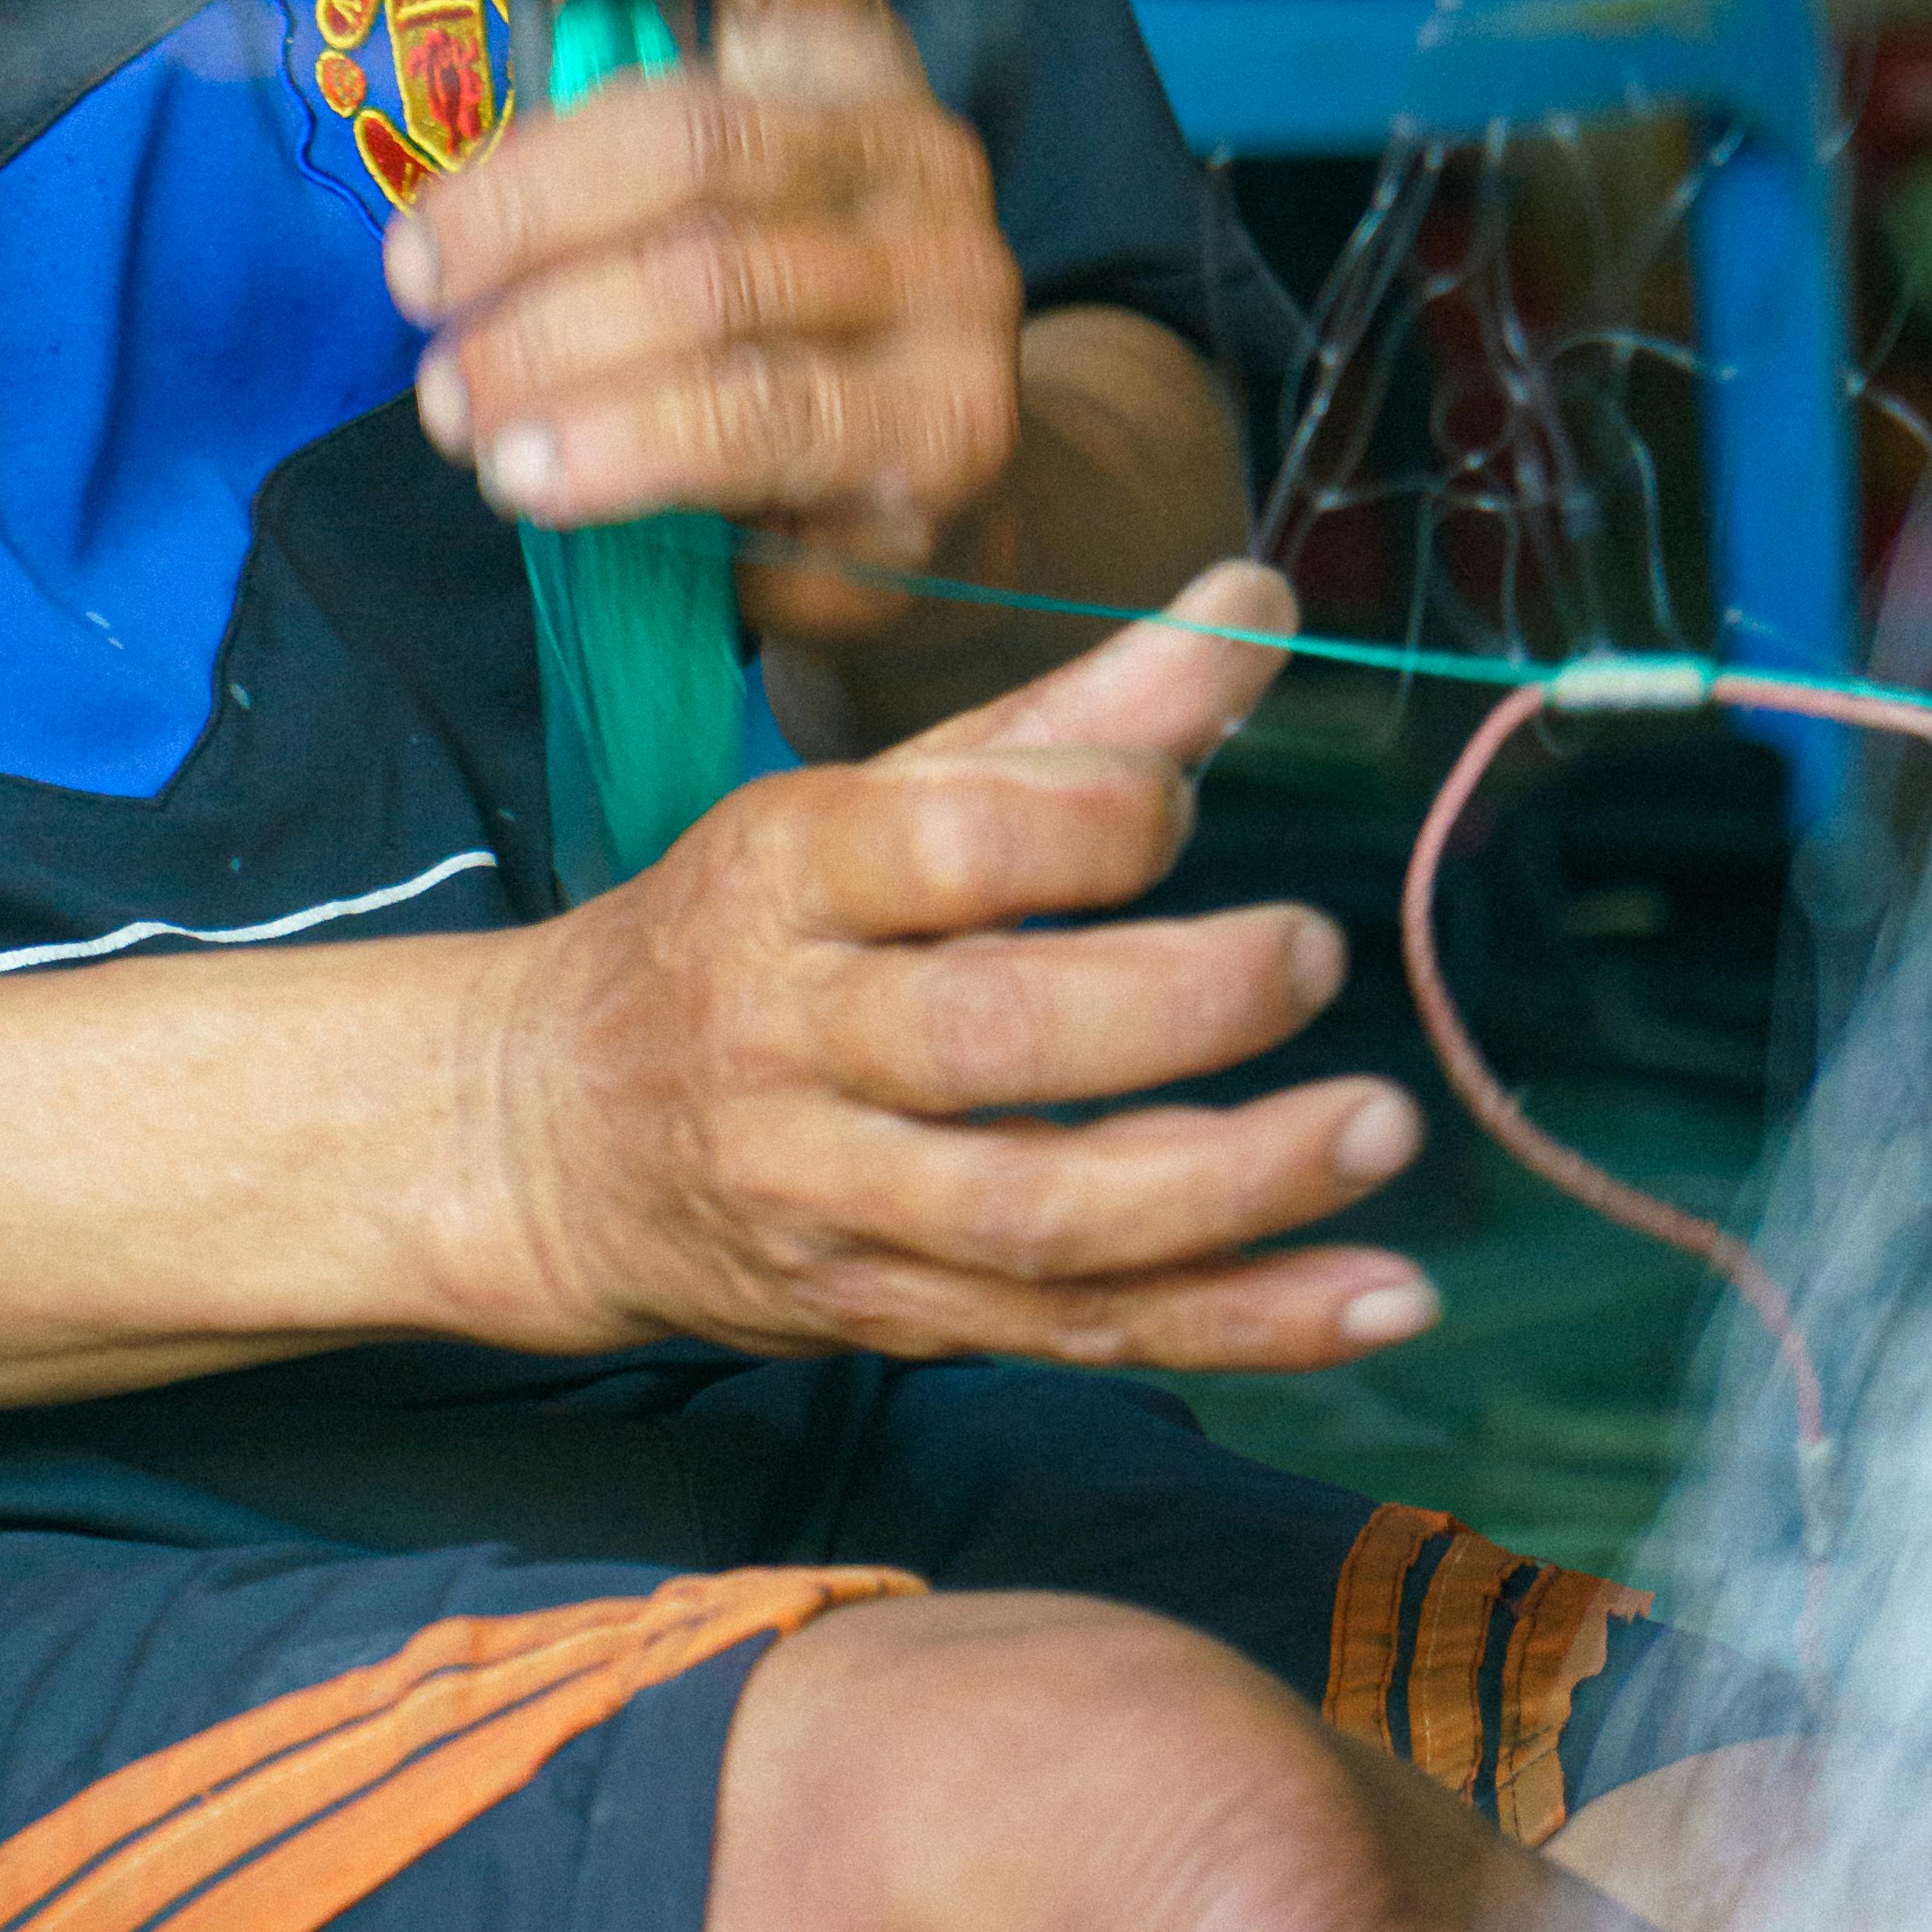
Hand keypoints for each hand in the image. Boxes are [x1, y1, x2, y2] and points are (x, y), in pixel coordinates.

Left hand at [388, 0, 1014, 641]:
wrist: (918, 489)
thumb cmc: (754, 321)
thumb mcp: (676, 208)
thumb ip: (581, 148)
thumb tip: (423, 184)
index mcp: (827, 43)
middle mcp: (906, 140)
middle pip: (691, 134)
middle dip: (521, 209)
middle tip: (416, 280)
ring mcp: (947, 279)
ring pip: (711, 286)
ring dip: (548, 349)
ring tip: (457, 406)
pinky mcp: (946, 421)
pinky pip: (755, 422)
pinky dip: (621, 450)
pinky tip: (538, 474)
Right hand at [449, 572, 1436, 1377]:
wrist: (549, 1134)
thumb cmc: (749, 934)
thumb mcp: (864, 803)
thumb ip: (1071, 718)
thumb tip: (1262, 600)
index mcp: (783, 876)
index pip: (939, 846)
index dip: (1085, 817)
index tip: (1180, 799)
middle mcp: (796, 1043)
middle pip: (990, 1035)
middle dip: (1174, 1000)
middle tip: (1316, 950)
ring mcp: (839, 1200)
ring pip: (1040, 1212)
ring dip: (1232, 1183)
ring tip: (1382, 1128)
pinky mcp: (895, 1318)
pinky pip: (1082, 1331)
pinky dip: (1241, 1324)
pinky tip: (1380, 1297)